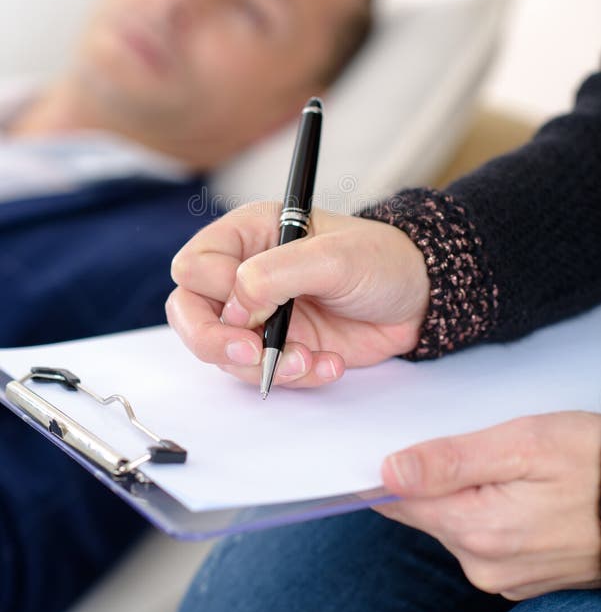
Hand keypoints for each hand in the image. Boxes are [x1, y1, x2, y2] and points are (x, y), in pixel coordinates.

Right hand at [167, 201, 428, 387]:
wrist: (418, 299)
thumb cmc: (380, 259)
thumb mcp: (334, 257)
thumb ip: (277, 274)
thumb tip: (234, 308)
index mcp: (249, 234)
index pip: (194, 265)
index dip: (214, 292)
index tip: (252, 309)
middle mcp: (243, 272)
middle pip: (189, 311)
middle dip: (216, 341)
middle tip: (254, 356)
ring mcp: (258, 312)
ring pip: (221, 350)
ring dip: (261, 365)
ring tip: (309, 360)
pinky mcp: (277, 345)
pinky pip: (259, 372)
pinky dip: (291, 377)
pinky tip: (329, 364)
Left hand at [375, 411, 600, 599]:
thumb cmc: (595, 463)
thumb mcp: (523, 444)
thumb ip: (452, 460)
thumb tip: (389, 471)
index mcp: (477, 530)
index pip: (396, 502)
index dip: (389, 466)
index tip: (395, 437)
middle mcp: (483, 564)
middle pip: (423, 511)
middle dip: (432, 474)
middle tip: (469, 440)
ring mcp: (503, 575)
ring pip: (451, 521)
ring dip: (459, 490)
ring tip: (499, 461)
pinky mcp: (520, 575)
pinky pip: (480, 536)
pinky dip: (483, 508)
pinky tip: (512, 486)